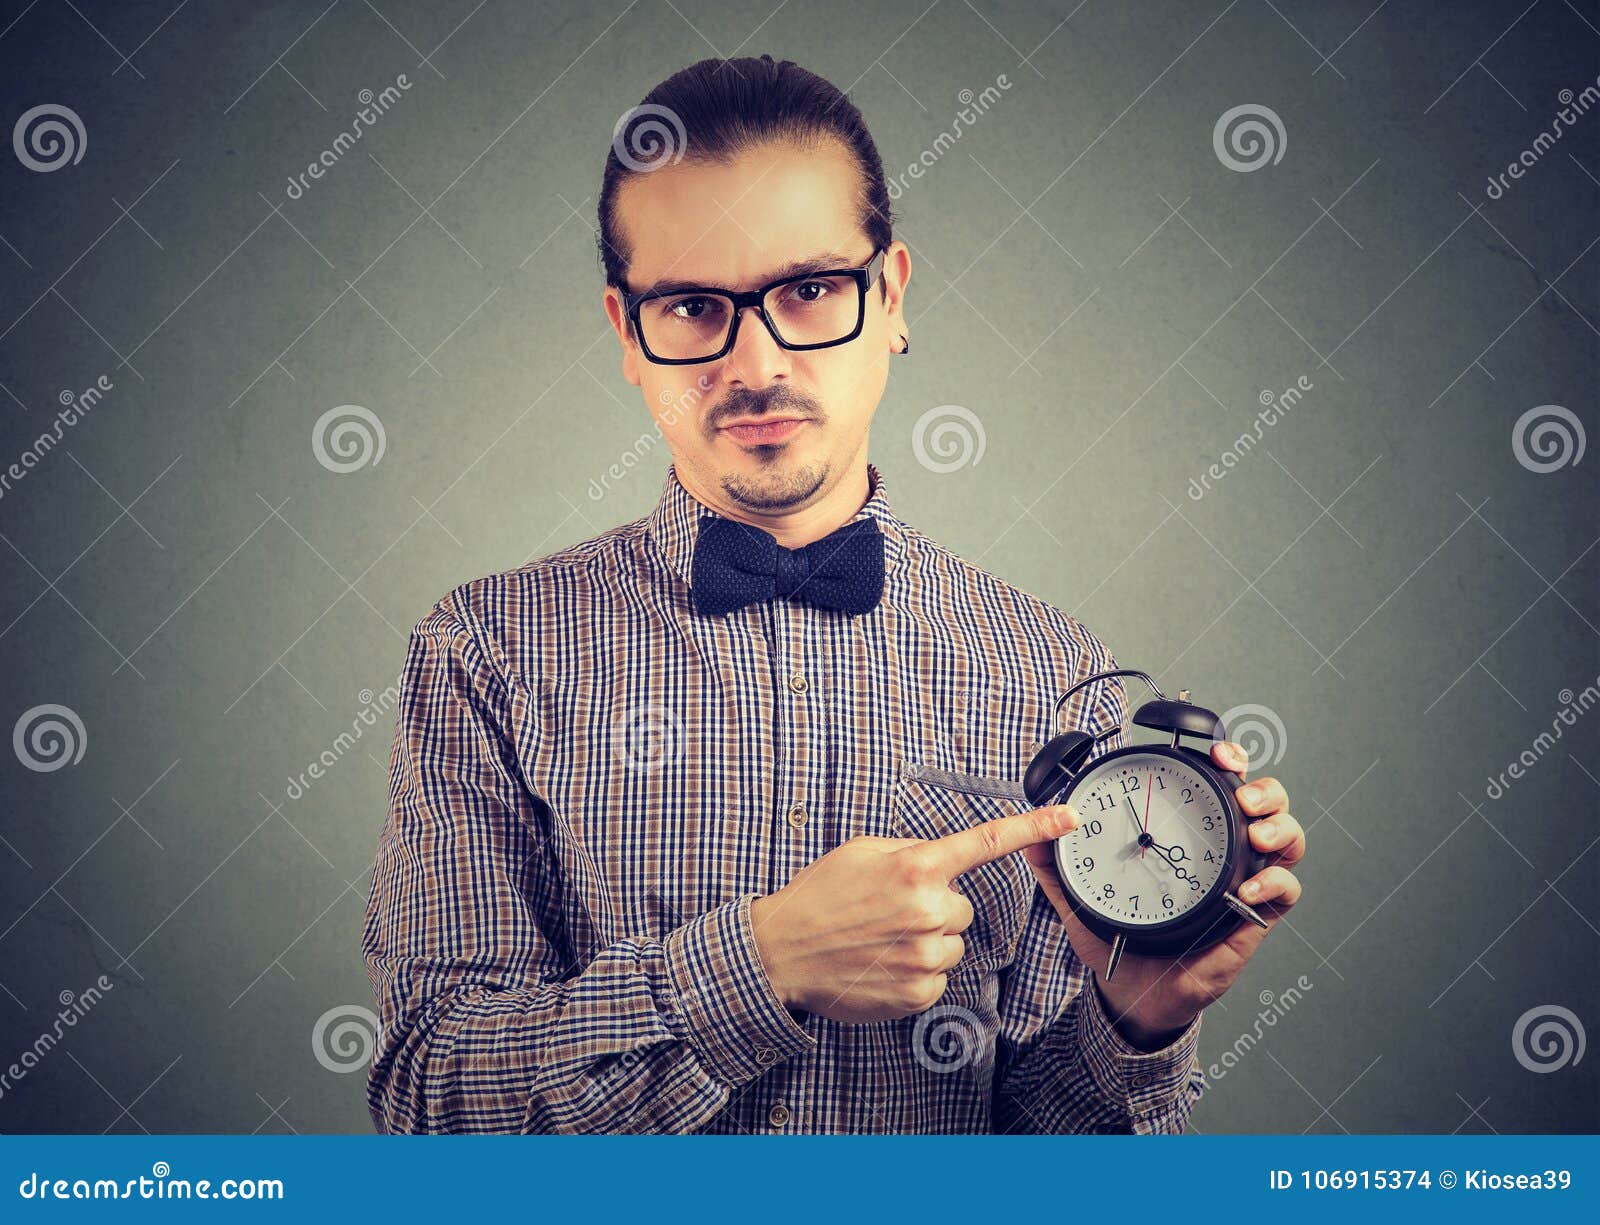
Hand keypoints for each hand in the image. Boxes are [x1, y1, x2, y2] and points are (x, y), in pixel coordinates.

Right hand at [751, 804, 1079, 1022]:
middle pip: (961, 908)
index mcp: (915, 867)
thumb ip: (911, 852)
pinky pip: (938, 977)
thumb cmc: (819, 897)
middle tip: (889, 913)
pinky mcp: (920, 993)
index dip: (1033, 827)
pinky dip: (915, 972)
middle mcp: (927, 910)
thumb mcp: (862, 852)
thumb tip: (942, 862)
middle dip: (933, 908)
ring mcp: (925, 955)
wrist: (782, 952)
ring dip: (925, 942)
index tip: (1068, 818)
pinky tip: (881, 964)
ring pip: (951, 944)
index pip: (986, 843)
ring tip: (881, 941)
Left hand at [1021, 740, 1304, 1050]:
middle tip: (1244, 793)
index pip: (1218, 784)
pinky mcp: (1252, 918)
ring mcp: (1243, 882)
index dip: (1228, 758)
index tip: (1216, 751)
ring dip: (1280, 827)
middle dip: (1264, 788)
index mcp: (1187, 834)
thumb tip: (1033, 828)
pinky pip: (1285, 892)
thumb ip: (1058, 863)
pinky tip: (1248, 887)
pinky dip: (1275, 883)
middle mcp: (1222, 851)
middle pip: (1266, 802)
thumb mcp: (1083, 893)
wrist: (1130, 991)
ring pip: (1287, 839)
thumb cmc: (1115, 937)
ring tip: (1256, 832)